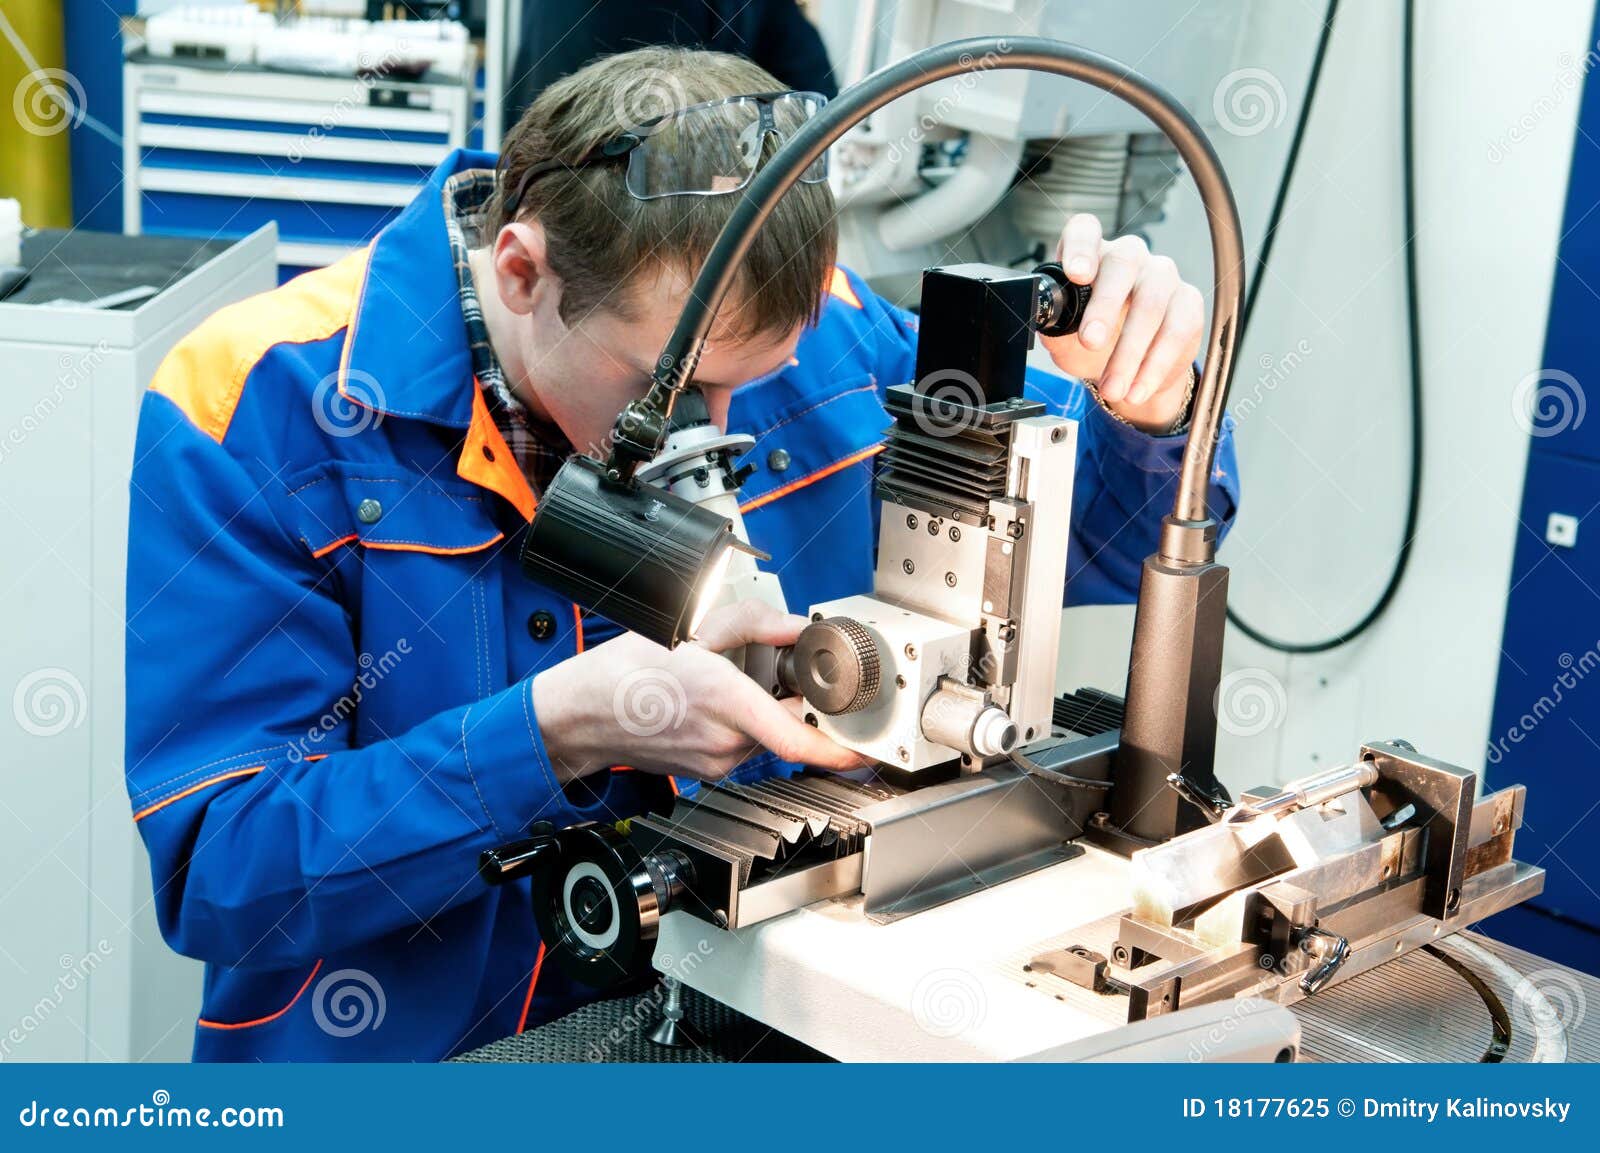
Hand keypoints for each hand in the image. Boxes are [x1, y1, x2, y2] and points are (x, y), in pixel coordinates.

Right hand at [532, 599, 867, 783]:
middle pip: (787, 727)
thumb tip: (795, 626)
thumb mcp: (691, 631)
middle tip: (776, 676)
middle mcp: (727, 740)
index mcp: (727, 703)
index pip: (798, 739)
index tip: (866, 748)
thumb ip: (752, 622)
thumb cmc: (625, 675)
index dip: (839, 748)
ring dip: (762, 711)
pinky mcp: (707, 770)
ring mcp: (717, 761)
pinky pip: (742, 745)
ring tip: (727, 684)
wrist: (582, 714)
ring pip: (765, 735)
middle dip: (794, 702)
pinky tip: (710, 703)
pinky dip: (741, 723)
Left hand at [1039, 213, 1204, 433]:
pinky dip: (1154, 365)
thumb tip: (1042, 317)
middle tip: (1091, 342)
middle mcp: (1129, 257)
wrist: (1130, 373)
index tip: (1076, 273)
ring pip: (1151, 303)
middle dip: (1105, 306)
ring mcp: (1162, 276)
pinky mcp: (1188, 303)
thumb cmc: (1093, 344)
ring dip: (1129, 352)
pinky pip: (1176, 330)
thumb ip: (1053, 324)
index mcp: (1092, 255)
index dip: (1080, 247)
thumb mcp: (1063, 337)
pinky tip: (1136, 388)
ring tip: (1112, 386)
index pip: (1085, 230)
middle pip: (1122, 264)